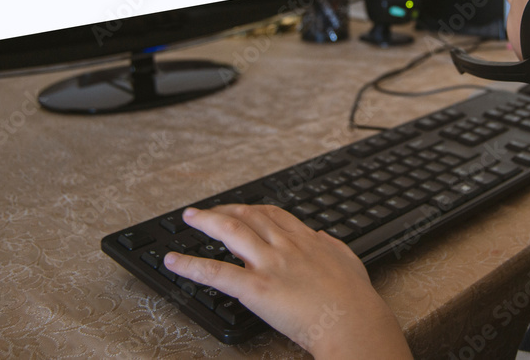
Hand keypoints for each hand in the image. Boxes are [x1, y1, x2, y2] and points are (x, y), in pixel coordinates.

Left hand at [164, 204, 412, 358]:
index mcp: (306, 241)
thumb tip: (322, 238)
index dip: (252, 209)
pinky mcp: (255, 288)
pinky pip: (216, 273)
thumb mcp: (349, 261)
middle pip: (248, 216)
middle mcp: (285, 246)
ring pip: (230, 232)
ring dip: (206, 222)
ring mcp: (269, 264)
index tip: (242, 207)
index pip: (273, 215)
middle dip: (226, 210)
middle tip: (208, 211)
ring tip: (190, 218)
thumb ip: (333, 247)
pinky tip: (174, 262)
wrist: (353, 321)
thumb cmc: (355, 299)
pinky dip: (191, 266)